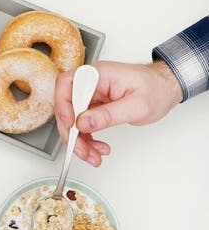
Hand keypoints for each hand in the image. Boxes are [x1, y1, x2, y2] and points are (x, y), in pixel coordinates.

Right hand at [55, 60, 182, 165]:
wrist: (165, 89)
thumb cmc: (156, 89)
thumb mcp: (137, 106)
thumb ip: (109, 114)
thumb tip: (83, 122)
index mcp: (101, 74)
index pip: (67, 84)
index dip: (63, 106)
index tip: (72, 126)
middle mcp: (92, 83)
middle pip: (67, 107)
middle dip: (72, 133)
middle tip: (82, 150)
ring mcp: (92, 95)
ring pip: (73, 121)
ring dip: (79, 142)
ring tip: (93, 155)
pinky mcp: (94, 107)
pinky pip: (82, 126)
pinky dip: (87, 141)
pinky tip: (97, 149)